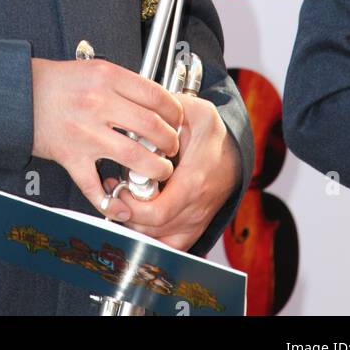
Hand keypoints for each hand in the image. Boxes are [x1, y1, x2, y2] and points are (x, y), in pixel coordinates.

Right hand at [31, 57, 181, 217]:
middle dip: (170, 143)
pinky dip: (111, 202)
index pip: (156, 96)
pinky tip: (122, 207)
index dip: (174, 112)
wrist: (21, 94)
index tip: (176, 121)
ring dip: (155, 169)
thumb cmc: (57, 82)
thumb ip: (124, 85)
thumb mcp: (95, 70)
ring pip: (134, 157)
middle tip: (171, 148)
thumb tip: (157, 103)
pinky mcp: (71, 157)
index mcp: (107, 78)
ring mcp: (86, 133)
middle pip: (152, 127)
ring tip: (159, 171)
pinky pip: (95, 186)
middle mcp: (99, 104)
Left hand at [102, 92, 241, 249]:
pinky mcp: (193, 229)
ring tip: (123, 199)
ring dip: (134, 224)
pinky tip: (137, 218)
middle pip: (151, 230)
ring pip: (157, 241)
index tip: (117, 185)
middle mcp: (194, 208)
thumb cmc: (211, 134)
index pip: (156, 212)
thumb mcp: (195, 111)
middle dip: (126, 212)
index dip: (130, 206)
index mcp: (193, 182)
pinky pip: (169, 247)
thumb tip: (142, 102)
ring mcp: (194, 222)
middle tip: (115, 190)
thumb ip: (168, 107)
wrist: (234, 154)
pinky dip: (149, 238)